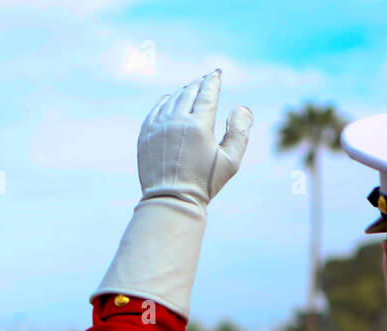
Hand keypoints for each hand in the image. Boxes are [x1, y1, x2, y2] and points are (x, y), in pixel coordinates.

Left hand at [137, 70, 252, 210]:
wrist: (171, 201)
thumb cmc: (205, 183)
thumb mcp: (231, 160)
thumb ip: (239, 131)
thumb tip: (241, 106)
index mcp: (198, 126)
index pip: (207, 92)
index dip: (213, 80)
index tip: (217, 73)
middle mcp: (176, 122)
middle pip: (188, 92)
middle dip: (199, 84)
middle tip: (205, 80)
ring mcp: (158, 128)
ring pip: (171, 100)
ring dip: (182, 92)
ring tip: (190, 89)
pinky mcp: (145, 136)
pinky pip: (155, 111)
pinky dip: (164, 102)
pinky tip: (169, 101)